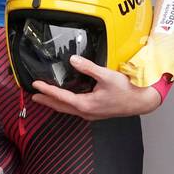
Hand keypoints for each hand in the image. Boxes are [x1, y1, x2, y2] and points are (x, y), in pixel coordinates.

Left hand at [31, 55, 162, 119]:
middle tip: (33, 96)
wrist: (140, 102)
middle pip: (60, 106)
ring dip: (55, 103)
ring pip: (67, 109)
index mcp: (86, 104)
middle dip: (46, 100)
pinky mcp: (95, 112)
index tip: (36, 85)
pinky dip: (65, 104)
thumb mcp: (106, 76)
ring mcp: (90, 114)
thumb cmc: (126, 91)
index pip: (61, 96)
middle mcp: (86, 112)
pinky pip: (75, 109)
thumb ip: (88, 67)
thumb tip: (73, 60)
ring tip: (45, 98)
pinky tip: (66, 99)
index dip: (47, 90)